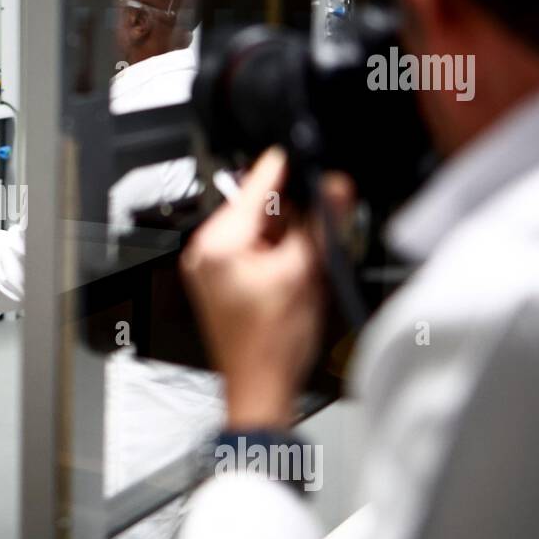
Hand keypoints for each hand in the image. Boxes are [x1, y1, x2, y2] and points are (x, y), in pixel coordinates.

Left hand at [179, 147, 324, 430]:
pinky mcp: (218, 281)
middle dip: (292, 209)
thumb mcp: (307, 272)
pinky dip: (275, 250)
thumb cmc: (273, 345)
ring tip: (307, 256)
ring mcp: (208, 267)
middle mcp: (204, 250)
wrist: (261, 388)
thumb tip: (334, 186)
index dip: (286, 166)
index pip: (255, 184)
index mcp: (217, 243)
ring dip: (286, 232)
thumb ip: (321, 223)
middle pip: (257, 206)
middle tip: (323, 213)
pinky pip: (250, 249)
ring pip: (257, 228)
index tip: (306, 151)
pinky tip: (295, 268)